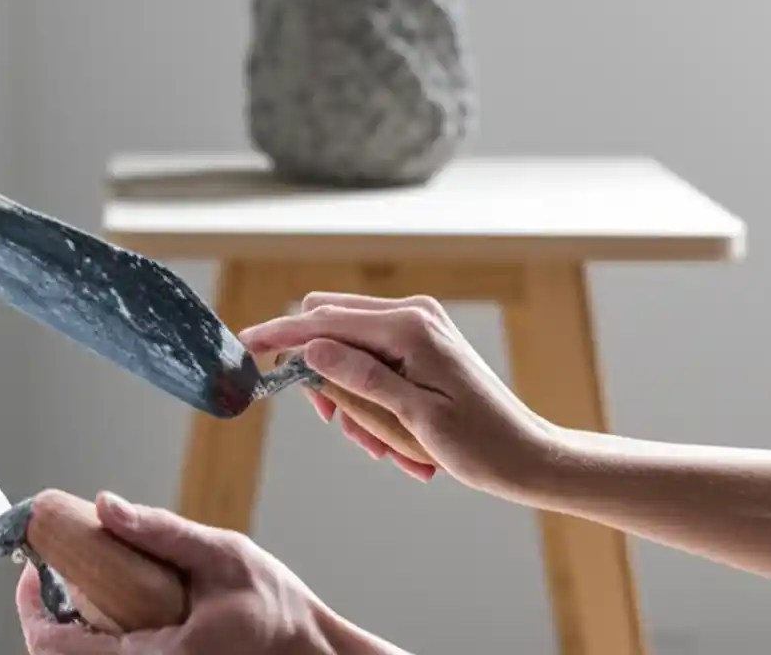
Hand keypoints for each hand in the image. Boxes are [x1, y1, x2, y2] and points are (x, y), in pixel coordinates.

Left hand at [16, 492, 368, 654]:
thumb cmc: (278, 611)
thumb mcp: (224, 557)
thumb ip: (162, 533)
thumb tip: (106, 505)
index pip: (57, 647)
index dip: (30, 606)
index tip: (30, 566)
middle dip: (46, 612)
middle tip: (52, 567)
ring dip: (69, 627)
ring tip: (79, 580)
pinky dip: (96, 638)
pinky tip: (110, 603)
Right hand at [240, 293, 561, 500]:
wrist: (527, 456)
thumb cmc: (479, 444)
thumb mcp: (414, 418)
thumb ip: (361, 379)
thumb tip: (312, 350)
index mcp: (409, 327)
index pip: (324, 320)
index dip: (280, 335)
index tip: (243, 346)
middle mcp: (411, 314)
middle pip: (330, 327)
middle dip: (321, 379)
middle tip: (337, 425)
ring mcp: (417, 327)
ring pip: (347, 351)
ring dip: (351, 402)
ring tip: (384, 447)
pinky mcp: (420, 344)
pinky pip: (370, 364)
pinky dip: (370, 402)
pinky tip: (396, 439)